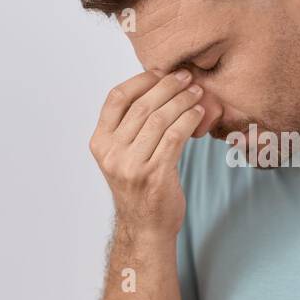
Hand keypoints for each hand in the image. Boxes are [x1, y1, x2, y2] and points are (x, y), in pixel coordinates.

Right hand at [89, 69, 204, 238]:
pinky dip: (189, 120)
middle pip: (142, 106)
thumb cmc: (139, 186)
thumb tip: (156, 86)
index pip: (116, 98)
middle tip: (187, 77)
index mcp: (100, 143)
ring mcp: (132, 166)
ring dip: (182, 101)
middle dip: (168, 86)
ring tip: (197, 92)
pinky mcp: (155, 175)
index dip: (141, 80)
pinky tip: (199, 113)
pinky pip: (175, 137)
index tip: (161, 71)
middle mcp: (112, 154)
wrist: (145, 227)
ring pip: (160, 119)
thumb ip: (130, 126)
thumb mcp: (123, 155)